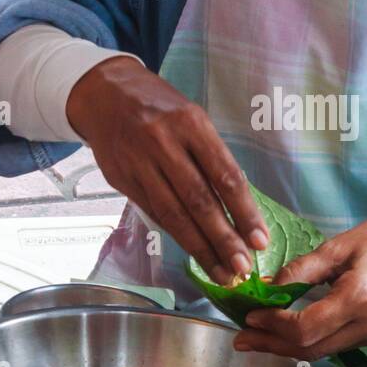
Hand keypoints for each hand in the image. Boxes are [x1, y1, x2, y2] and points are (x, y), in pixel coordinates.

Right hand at [67, 57, 267, 283]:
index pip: (225, 176)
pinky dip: (176, 235)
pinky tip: (194, 253)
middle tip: (242, 268)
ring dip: (201, 249)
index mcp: (192, 124)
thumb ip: (212, 158)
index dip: (244, 212)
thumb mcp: (193, 119)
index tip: (260, 240)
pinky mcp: (121, 179)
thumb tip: (239, 209)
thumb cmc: (162, 108)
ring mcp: (139, 163)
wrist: (106, 93)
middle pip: (199, 201)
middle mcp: (164, 144)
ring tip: (222, 273)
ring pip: (174, 215)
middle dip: (223, 240)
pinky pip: (154, 213)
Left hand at [232, 217, 366, 359]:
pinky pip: (344, 346)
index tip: (250, 318)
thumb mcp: (338, 247)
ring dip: (292, 346)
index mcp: (360, 296)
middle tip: (243, 339)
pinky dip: (319, 340)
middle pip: (311, 350)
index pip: (305, 328)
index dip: (273, 327)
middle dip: (273, 345)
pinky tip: (302, 330)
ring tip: (264, 335)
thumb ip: (301, 271)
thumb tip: (267, 290)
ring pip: (326, 352)